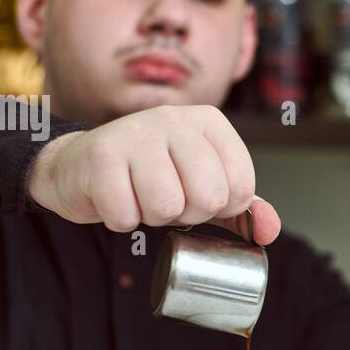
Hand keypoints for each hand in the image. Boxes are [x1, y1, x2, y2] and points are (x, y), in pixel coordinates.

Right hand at [26, 104, 280, 243]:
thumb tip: (269, 230)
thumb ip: (242, 209)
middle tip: (166, 196)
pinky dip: (120, 219)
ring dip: (151, 216)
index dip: (218, 206)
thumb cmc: (149, 175)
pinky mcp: (101, 155)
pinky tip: (115, 196)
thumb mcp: (203, 186)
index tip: (194, 192)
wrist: (80, 166)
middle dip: (186, 213)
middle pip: (208, 197)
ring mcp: (136, 133)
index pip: (240, 186)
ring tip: (139, 195)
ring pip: (167, 206)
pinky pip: (126, 215)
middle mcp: (174, 118)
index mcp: (209, 122)